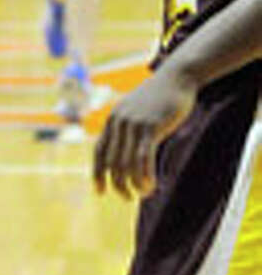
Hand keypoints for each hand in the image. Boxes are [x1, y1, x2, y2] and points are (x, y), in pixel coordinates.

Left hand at [93, 63, 195, 198]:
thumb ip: (130, 128)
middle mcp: (119, 121)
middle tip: (127, 197)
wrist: (176, 77)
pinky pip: (143, 158)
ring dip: (133, 184)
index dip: (97, 173)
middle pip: (112, 161)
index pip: (99, 151)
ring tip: (143, 193)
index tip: (99, 192)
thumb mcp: (138, 111)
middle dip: (117, 184)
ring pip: (127, 163)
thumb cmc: (159, 97)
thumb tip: (128, 151)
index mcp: (113, 119)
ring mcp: (134, 124)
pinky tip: (151, 186)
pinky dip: (145, 176)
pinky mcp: (151, 127)